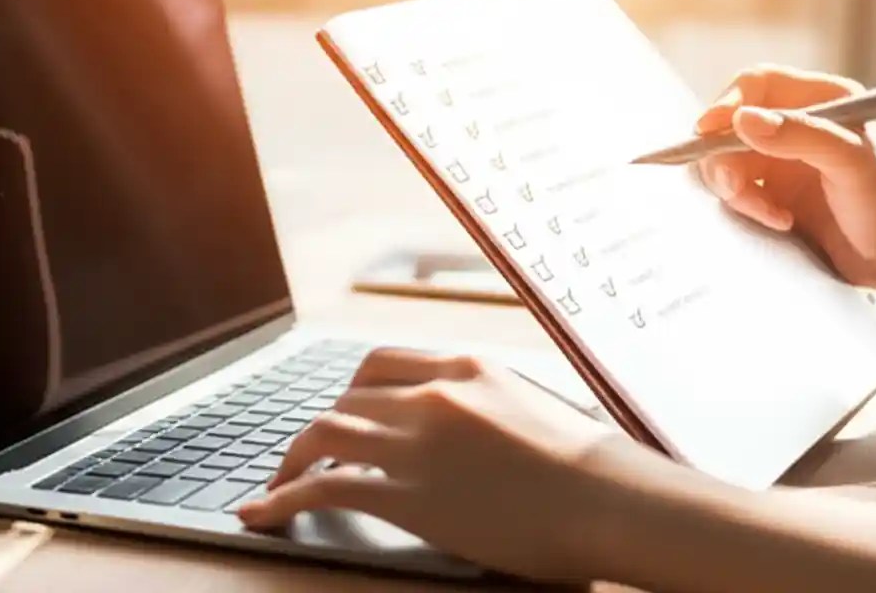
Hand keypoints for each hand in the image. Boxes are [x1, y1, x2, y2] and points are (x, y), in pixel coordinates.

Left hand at [237, 347, 620, 582]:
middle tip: (312, 453)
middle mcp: (433, 393)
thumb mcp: (538, 413)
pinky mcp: (407, 492)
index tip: (346, 410)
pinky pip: (323, 486)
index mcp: (467, 367)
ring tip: (278, 483)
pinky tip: (263, 513)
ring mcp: (417, 440)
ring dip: (293, 458)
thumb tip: (479, 432)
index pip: (383, 363)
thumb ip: (493, 410)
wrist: (613, 500)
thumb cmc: (593, 470)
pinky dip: (281, 497)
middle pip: (349, 395)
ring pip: (325, 431)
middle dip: (325, 425)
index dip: (353, 390)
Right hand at [695, 64, 875, 287]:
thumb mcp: (852, 165)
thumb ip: (801, 136)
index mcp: (821, 100)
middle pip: (731, 125)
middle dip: (724, 157)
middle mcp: (796, 124)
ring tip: (771, 214)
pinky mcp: (772, 194)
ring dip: (736, 189)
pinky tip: (780, 222)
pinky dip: (747, 208)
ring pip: (726, 160)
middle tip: (733, 188)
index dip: (727, 103)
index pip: (757, 84)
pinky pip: (735, 191)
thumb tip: (741, 120)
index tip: (708, 131)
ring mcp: (781, 161)